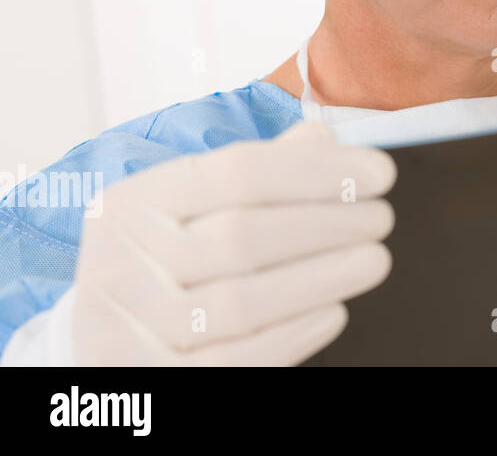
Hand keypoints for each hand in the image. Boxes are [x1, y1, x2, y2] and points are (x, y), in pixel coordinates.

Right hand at [71, 120, 395, 364]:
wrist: (93, 345)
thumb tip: (323, 140)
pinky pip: (235, 360)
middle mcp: (119, 261)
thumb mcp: (187, 208)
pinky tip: (335, 312)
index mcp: (133, 202)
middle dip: (329, 224)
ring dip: (324, 277)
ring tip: (373, 260)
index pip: (238, 171)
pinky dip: (295, 334)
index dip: (319, 171)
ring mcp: (127, 326)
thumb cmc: (160, 264)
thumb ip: (254, 173)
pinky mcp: (148, 380)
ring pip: (242, 302)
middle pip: (243, 235)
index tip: (378, 173)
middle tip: (380, 219)